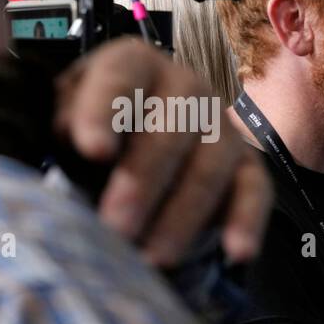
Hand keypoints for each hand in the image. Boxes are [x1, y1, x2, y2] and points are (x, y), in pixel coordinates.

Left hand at [53, 37, 271, 266]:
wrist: (136, 142)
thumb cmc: (94, 133)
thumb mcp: (68, 117)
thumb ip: (73, 126)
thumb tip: (90, 151)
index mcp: (134, 63)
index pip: (120, 80)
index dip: (106, 113)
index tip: (91, 151)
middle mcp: (187, 86)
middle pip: (171, 131)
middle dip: (143, 183)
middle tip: (116, 228)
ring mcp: (223, 127)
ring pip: (211, 167)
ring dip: (183, 217)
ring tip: (154, 260)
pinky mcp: (248, 166)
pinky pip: (255, 192)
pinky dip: (247, 222)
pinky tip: (236, 253)